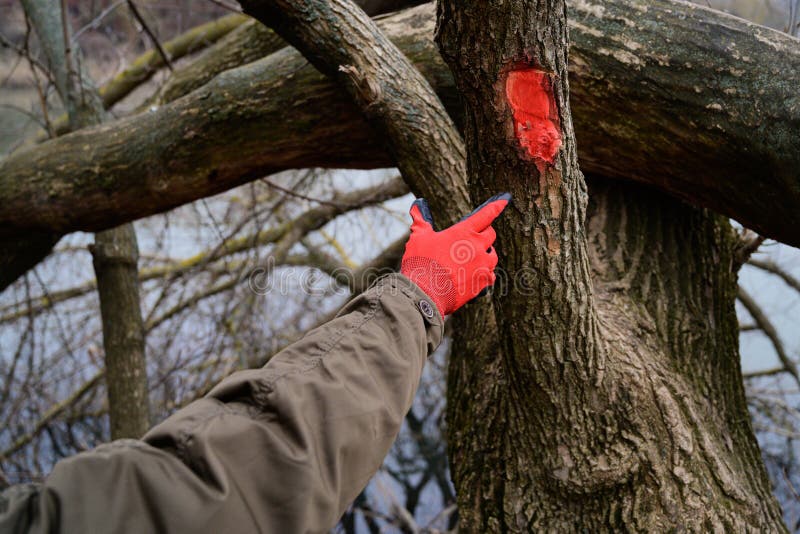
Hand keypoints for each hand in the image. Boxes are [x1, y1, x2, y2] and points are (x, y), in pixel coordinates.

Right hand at [400, 193, 510, 316]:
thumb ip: (421, 220)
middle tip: (474, 237)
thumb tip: (416, 205)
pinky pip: (491, 275)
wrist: (424, 293)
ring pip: (493, 255)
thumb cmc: (420, 262)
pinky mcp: (483, 283)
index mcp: (464, 232)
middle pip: (490, 234)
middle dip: (484, 233)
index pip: (485, 214)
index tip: (505, 199)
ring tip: (473, 258)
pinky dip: (485, 274)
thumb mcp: (418, 238)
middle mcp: (477, 247)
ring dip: (486, 254)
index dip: (496, 205)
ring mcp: (482, 266)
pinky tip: (475, 276)